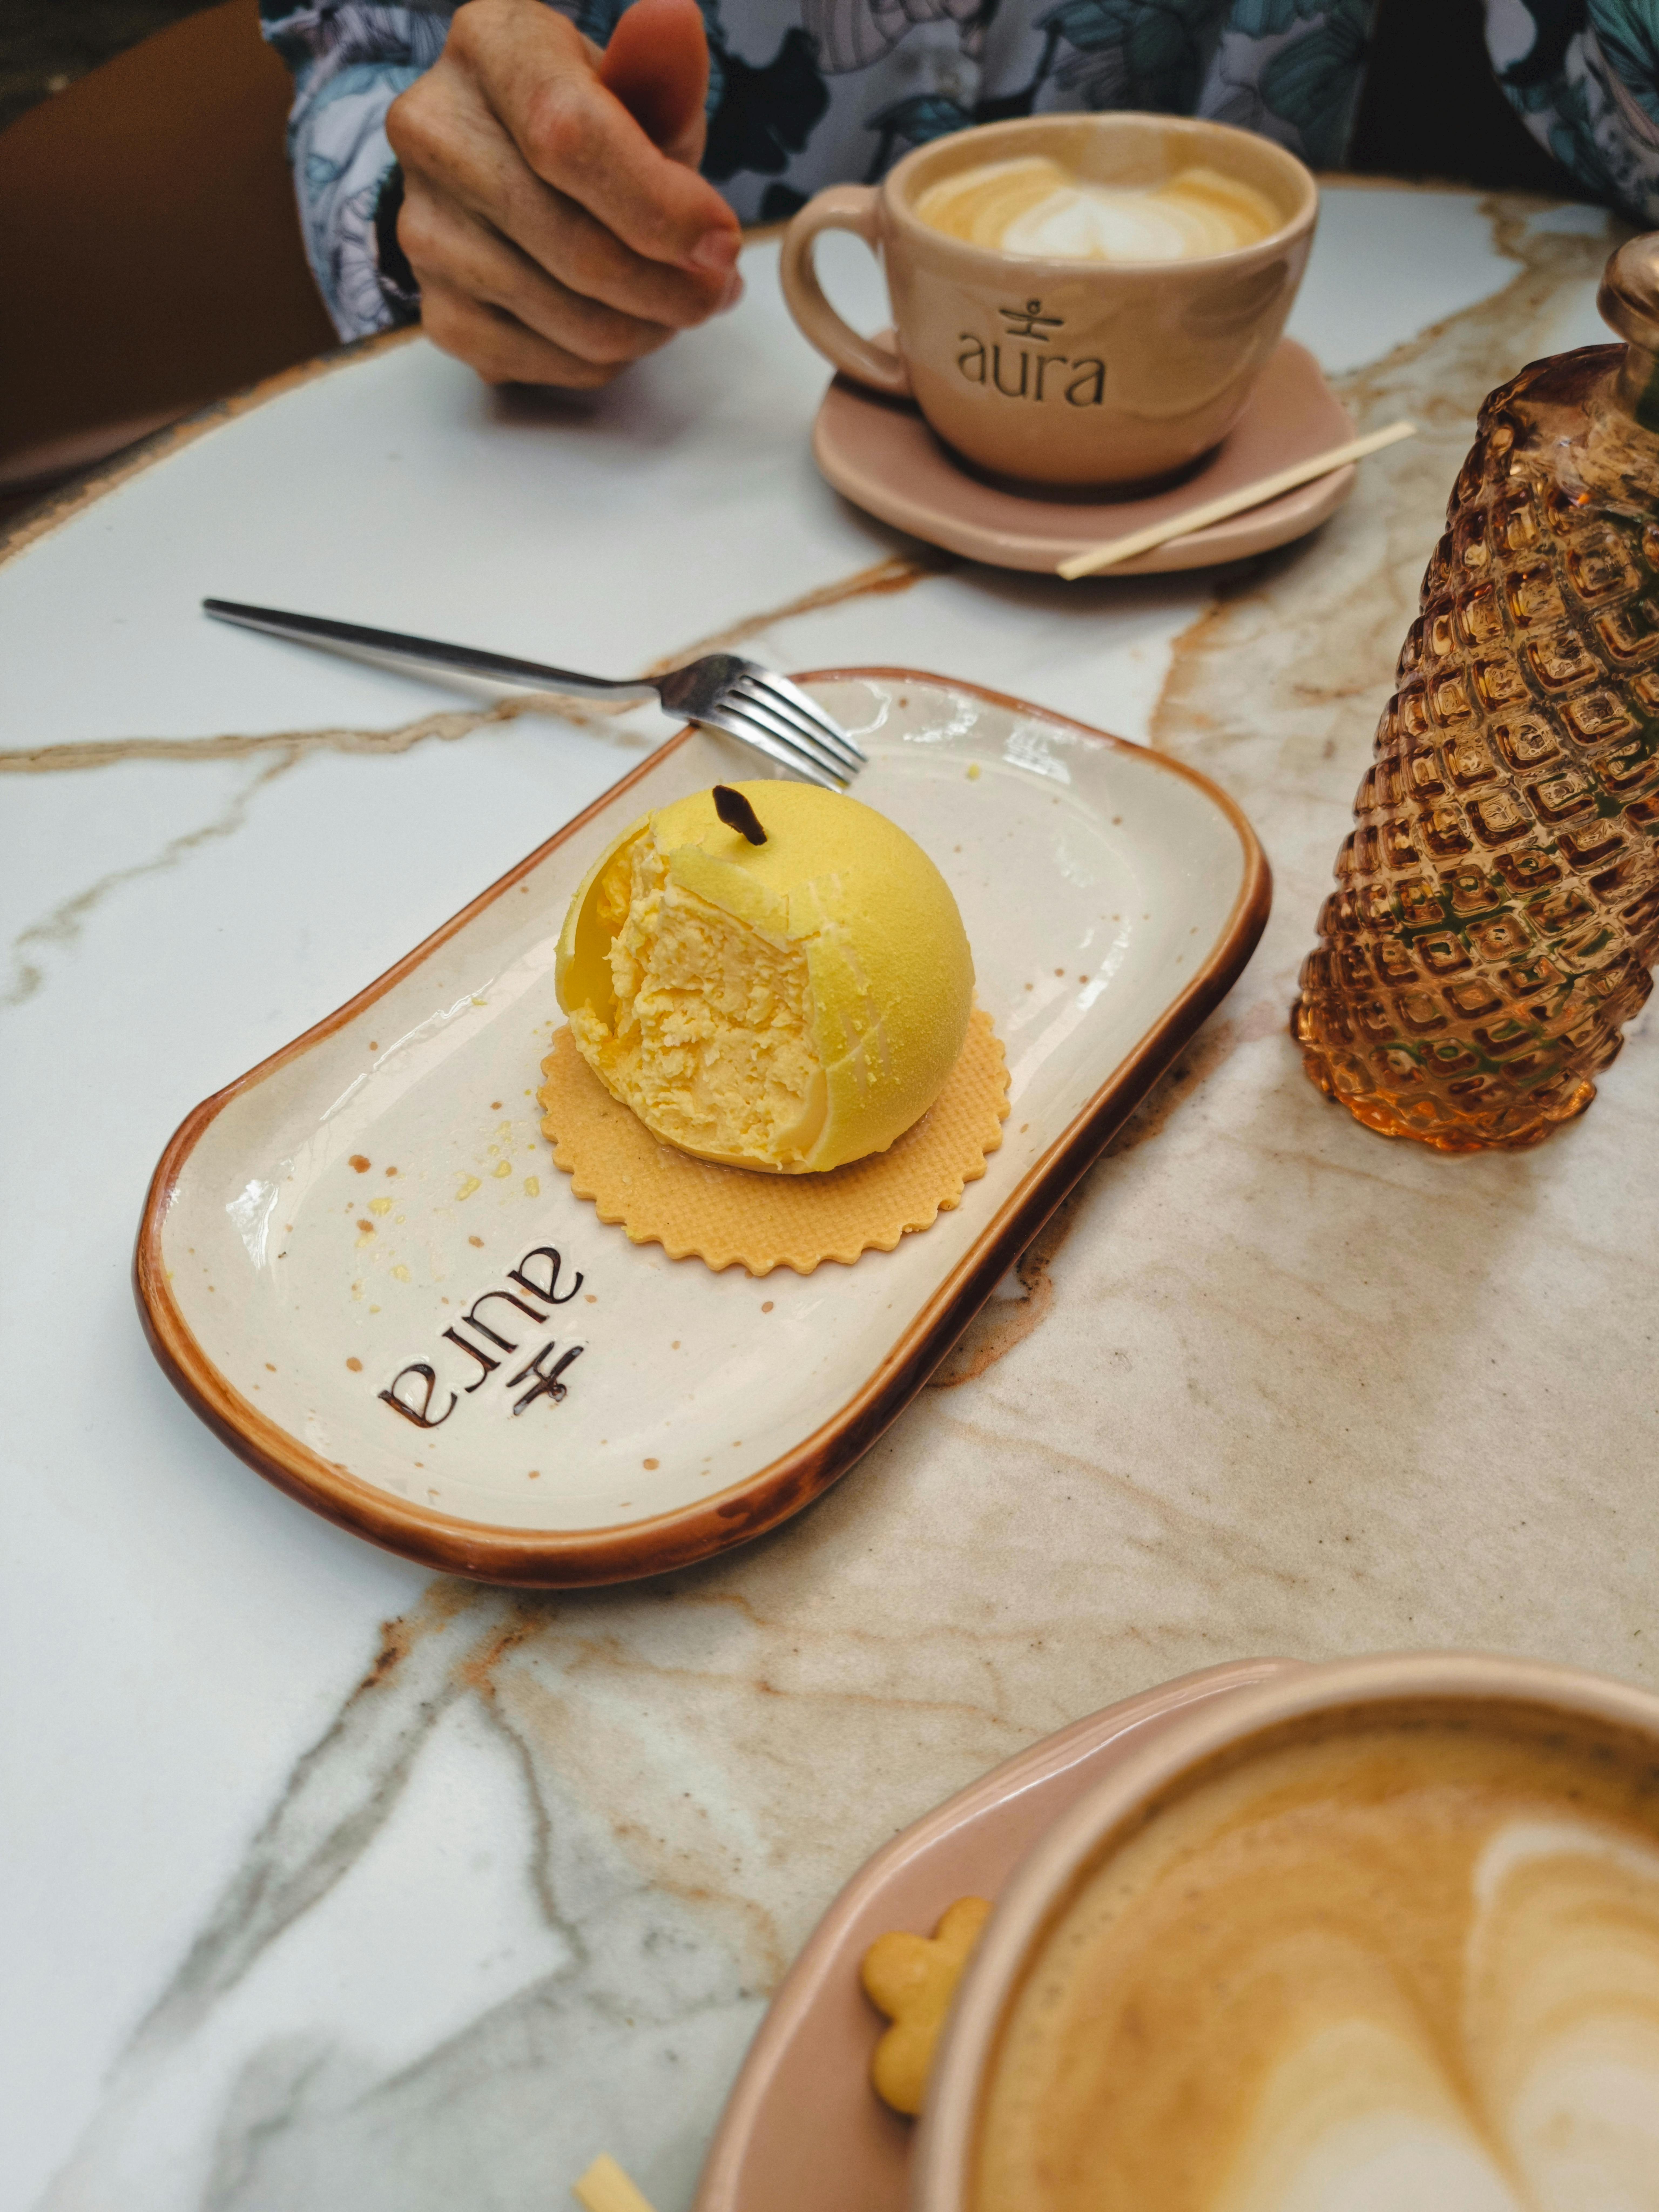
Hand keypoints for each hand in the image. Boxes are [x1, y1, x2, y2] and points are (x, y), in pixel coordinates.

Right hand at [387, 0, 741, 387]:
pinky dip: (602, 360)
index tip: (723, 242)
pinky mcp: (435, 307)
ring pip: (567, 318)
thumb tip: (673, 21)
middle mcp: (434, 131)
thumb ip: (661, 70)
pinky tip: (624, 327)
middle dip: (672, 288)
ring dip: (647, 329)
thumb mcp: (635, 85)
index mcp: (488, 46)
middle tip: (717, 290)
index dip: (660, 207)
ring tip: (679, 305)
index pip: (568, 138)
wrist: (513, 170)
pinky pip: (540, 362)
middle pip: (576, 246)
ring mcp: (424, 227)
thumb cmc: (591, 124)